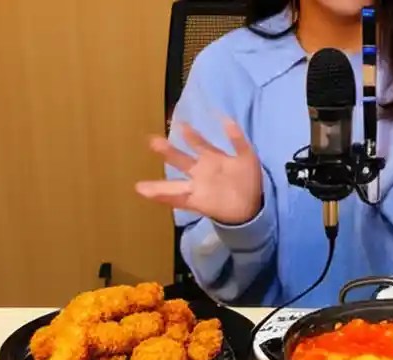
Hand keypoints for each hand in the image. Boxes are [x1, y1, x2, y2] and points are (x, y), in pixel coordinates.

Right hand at [135, 119, 263, 225]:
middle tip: (152, 141)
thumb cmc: (249, 181)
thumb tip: (226, 119)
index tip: (179, 124)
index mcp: (211, 159)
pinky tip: (149, 196)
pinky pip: (179, 202)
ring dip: (158, 186)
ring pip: (174, 186)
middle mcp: (201, 172)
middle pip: (180, 160)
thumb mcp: (247, 156)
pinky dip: (166, 199)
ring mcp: (198, 188)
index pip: (197, 144)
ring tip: (139, 186)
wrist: (253, 207)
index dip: (190, 134)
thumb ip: (237, 139)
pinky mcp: (198, 203)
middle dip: (168, 151)